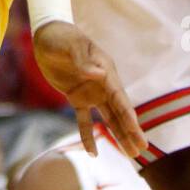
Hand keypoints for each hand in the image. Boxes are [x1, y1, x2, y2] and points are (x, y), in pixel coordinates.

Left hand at [33, 21, 146, 158]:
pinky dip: (88, 136)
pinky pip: (84, 121)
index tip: (135, 128)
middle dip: (130, 130)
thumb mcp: (72, 46)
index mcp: (106, 70)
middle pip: (119, 111)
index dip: (127, 113)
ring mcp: (91, 92)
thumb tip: (99, 74)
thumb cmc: (62, 37)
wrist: (47, 35)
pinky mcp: (77, 98)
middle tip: (142, 149)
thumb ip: (84, 60)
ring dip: (119, 135)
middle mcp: (103, 84)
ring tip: (131, 155)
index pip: (118, 96)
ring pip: (108, 118)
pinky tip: (94, 153)